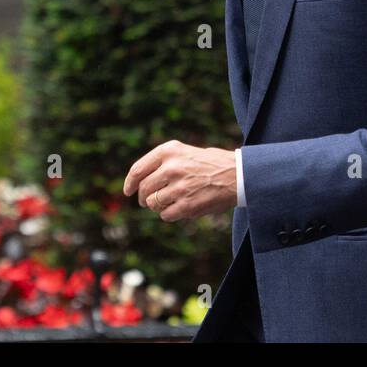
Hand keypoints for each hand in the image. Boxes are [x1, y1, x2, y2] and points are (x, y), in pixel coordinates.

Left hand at [122, 140, 236, 220]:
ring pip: (153, 204)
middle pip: (144, 189)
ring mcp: (179, 187)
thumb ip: (163, 163)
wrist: (238, 174)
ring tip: (173, 202)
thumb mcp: (186, 152)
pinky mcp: (187, 205)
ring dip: (159, 206)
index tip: (128, 191)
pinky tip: (182, 208)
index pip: (138, 170)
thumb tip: (139, 182)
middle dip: (145, 198)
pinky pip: (166, 215)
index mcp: (169, 151)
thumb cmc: (212, 163)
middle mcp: (172, 167)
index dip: (130, 183)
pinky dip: (170, 214)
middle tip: (150, 201)